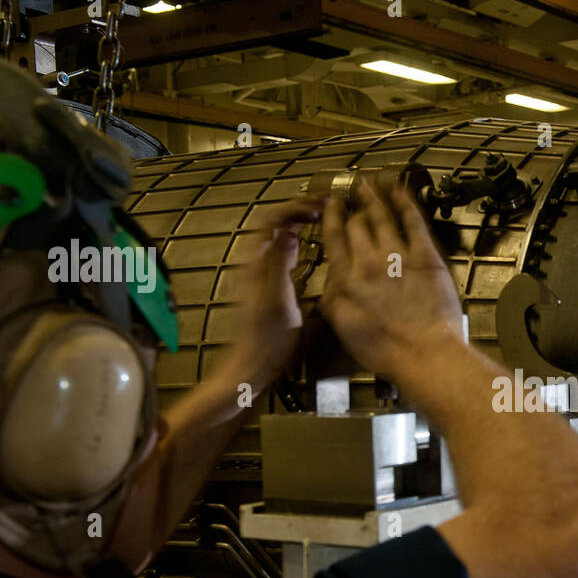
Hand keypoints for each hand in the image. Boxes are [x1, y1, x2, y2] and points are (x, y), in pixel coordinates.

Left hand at [227, 194, 325, 381]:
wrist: (250, 370)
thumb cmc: (267, 342)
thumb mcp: (279, 302)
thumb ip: (281, 264)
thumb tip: (289, 231)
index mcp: (255, 264)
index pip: (272, 219)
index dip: (296, 207)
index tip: (323, 207)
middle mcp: (252, 264)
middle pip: (272, 223)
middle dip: (298, 210)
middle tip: (326, 207)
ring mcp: (256, 275)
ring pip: (274, 237)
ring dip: (296, 224)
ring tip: (321, 219)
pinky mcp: (262, 287)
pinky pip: (277, 253)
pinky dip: (294, 242)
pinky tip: (309, 248)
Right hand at [317, 181, 464, 383]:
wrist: (424, 355)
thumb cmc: (385, 351)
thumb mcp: (343, 329)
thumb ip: (332, 300)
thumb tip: (328, 285)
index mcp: (345, 280)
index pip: (333, 239)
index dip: (332, 217)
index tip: (331, 204)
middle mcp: (368, 262)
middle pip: (356, 225)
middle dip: (351, 206)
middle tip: (350, 191)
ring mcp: (398, 257)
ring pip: (382, 218)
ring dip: (374, 199)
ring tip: (369, 186)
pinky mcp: (426, 258)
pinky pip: (413, 223)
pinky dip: (405, 204)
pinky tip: (401, 192)